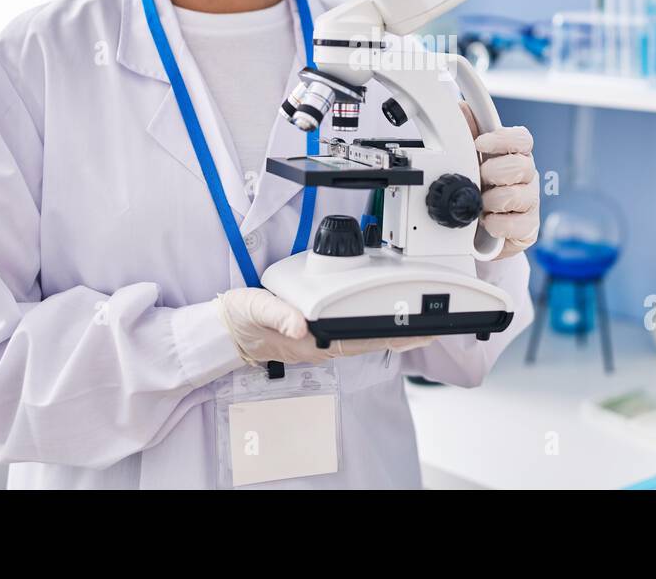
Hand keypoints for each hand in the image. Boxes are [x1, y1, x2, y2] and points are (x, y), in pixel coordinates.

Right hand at [216, 288, 435, 366]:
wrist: (225, 331)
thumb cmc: (241, 319)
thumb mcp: (257, 309)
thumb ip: (279, 313)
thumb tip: (301, 324)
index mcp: (311, 341)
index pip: (359, 339)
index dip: (390, 336)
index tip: (415, 332)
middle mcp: (319, 346)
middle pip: (368, 342)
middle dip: (399, 337)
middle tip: (429, 330)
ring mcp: (318, 343)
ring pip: (361, 340)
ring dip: (388, 334)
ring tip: (414, 328)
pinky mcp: (314, 336)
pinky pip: (349, 336)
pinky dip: (370, 331)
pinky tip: (380, 325)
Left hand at [459, 102, 539, 259]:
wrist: (480, 230)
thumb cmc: (480, 190)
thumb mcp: (471, 159)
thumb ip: (469, 133)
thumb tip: (462, 108)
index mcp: (515, 156)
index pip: (522, 139)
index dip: (503, 139)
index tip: (482, 143)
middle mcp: (525, 177)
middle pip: (522, 166)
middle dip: (495, 172)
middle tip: (481, 178)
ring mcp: (529, 202)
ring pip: (519, 195)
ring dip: (493, 200)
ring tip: (481, 203)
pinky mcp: (527, 228)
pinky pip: (518, 225)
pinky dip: (498, 224)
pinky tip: (488, 222)